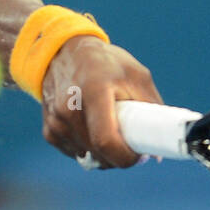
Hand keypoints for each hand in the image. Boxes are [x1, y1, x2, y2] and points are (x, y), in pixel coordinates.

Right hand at [39, 35, 164, 167]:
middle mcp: (69, 108)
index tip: (140, 155)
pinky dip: (89, 150)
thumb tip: (160, 149)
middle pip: (99, 154)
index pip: (106, 140)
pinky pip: (75, 153)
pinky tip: (94, 131)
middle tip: (132, 144)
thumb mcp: (136, 76)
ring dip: (104, 155)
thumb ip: (151, 108)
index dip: (126, 157)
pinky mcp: (49, 130)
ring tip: (113, 131)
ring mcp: (56, 121)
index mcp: (94, 91)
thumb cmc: (106, 63)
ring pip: (88, 157)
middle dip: (120, 158)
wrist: (64, 51)